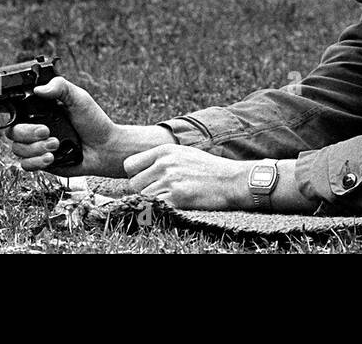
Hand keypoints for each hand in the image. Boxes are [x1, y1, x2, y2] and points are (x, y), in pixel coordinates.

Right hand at [4, 77, 122, 177]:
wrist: (104, 148)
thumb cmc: (94, 122)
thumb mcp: (79, 97)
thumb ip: (60, 87)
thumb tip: (39, 89)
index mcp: (41, 111)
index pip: (16, 111)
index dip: (14, 114)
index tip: (26, 116)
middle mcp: (35, 128)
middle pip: (13, 132)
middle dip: (28, 133)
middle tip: (47, 132)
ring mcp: (37, 146)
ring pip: (17, 149)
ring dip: (35, 149)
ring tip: (55, 145)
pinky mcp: (41, 162)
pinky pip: (25, 165)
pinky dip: (36, 162)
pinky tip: (51, 158)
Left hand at [124, 144, 250, 210]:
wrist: (232, 180)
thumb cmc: (209, 168)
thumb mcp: (184, 153)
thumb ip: (162, 159)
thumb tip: (141, 170)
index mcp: (164, 150)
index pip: (129, 165)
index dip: (135, 175)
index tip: (146, 180)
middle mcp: (164, 164)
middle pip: (134, 184)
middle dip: (143, 190)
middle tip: (159, 193)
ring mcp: (170, 180)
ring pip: (143, 197)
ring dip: (153, 201)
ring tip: (170, 198)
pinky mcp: (177, 197)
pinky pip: (155, 207)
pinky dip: (161, 210)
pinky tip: (174, 204)